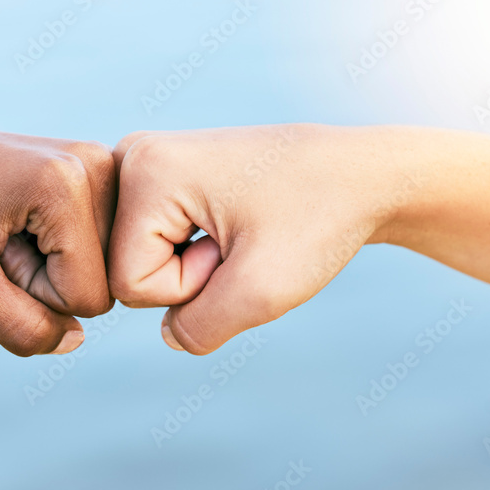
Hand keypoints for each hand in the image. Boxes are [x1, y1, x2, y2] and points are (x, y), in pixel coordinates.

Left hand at [0, 116, 115, 355]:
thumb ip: (20, 327)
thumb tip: (75, 339)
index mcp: (65, 184)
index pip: (89, 298)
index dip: (33, 297)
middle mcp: (97, 164)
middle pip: (103, 281)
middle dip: (45, 280)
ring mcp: (101, 163)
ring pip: (102, 265)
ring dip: (50, 265)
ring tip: (5, 230)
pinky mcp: (96, 169)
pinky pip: (96, 244)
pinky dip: (56, 247)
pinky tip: (20, 220)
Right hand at [107, 124, 404, 354]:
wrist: (362, 174)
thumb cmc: (320, 218)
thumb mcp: (262, 292)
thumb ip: (198, 329)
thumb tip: (170, 334)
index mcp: (143, 168)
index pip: (130, 283)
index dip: (191, 286)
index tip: (240, 246)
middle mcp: (131, 155)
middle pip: (127, 269)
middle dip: (189, 276)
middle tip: (244, 239)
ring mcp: (146, 162)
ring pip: (142, 260)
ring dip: (196, 266)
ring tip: (242, 231)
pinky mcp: (162, 174)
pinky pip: (157, 245)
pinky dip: (198, 251)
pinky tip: (234, 225)